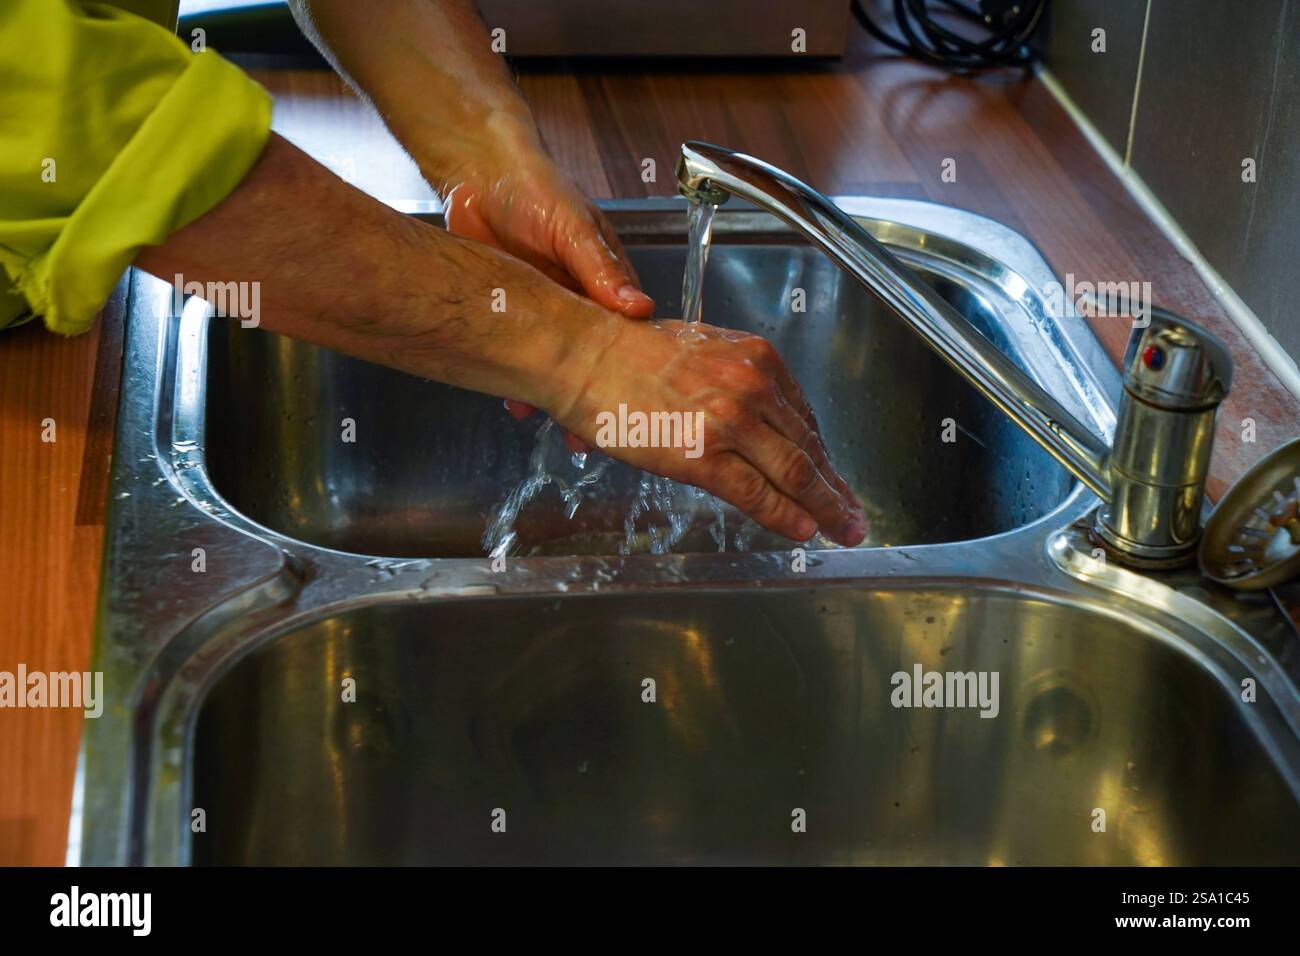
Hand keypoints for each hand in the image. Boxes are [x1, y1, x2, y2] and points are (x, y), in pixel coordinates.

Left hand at [439, 147, 652, 448]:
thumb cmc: (536, 190)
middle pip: (593, 362)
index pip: (631, 337)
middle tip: (590, 434)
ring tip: (554, 427)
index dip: (632, 374)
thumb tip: (640, 309)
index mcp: (608, 283)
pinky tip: (516, 403)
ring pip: (554, 365)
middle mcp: (581, 303)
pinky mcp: (511, 316)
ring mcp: (544, 312)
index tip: (634, 405)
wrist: (478, 176)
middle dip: (593, 399)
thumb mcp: (574, 228)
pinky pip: (518, 357)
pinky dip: (516, 381)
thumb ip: (601, 269)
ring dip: (553, 396)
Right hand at [548, 317, 867, 546]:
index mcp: (755, 359)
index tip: (836, 476)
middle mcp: (753, 386)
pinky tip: (803, 530)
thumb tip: (754, 420)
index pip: (803, 417)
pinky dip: (785, 515)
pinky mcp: (704, 454)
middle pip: (808, 446)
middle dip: (835, 487)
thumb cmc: (627, 353)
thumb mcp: (700, 351)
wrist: (585, 356)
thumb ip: (735, 381)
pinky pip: (757, 493)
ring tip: (843, 530)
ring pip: (794, 472)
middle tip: (853, 514)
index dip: (824, 454)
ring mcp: (731, 421)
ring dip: (825, 507)